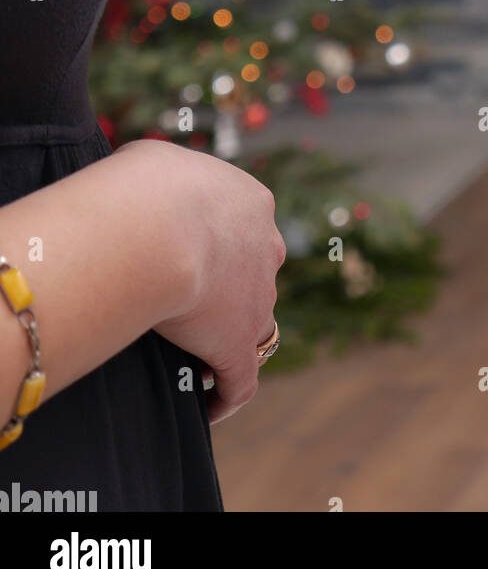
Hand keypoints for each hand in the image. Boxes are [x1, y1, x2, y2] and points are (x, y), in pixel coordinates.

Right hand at [122, 140, 286, 423]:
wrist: (156, 227)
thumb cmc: (143, 188)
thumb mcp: (154, 162)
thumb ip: (160, 176)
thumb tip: (141, 181)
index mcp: (250, 203)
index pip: (244, 228)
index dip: (221, 246)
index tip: (189, 261)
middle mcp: (266, 247)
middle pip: (255, 273)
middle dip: (231, 291)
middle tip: (189, 308)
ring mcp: (259, 299)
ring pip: (254, 323)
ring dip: (228, 339)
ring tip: (194, 359)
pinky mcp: (239, 345)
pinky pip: (242, 381)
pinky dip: (228, 395)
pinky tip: (210, 407)